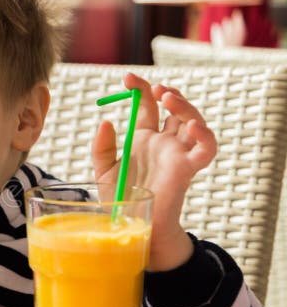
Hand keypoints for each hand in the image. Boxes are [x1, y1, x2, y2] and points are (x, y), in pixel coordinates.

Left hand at [92, 73, 217, 270]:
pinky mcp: (187, 169)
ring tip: (167, 97)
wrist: (132, 228)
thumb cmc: (119, 200)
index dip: (139, 90)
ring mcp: (176, 154)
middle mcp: (162, 142)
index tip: (127, 79)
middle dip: (165, 93)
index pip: (145, 106)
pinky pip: (205, 150)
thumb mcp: (103, 170)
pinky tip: (191, 126)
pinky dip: (204, 136)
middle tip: (152, 87)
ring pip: (192, 121)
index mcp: (142, 138)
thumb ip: (102, 147)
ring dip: (184, 106)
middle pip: (172, 108)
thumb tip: (106, 121)